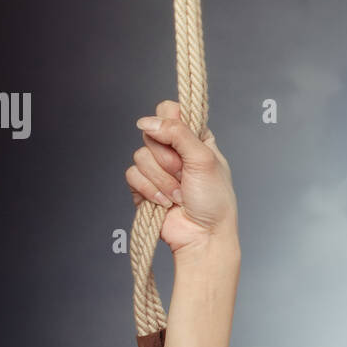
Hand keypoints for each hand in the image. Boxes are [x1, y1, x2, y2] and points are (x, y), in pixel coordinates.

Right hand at [126, 100, 238, 254]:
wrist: (203, 235)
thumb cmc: (214, 200)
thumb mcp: (203, 158)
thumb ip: (177, 132)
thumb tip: (147, 121)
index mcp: (194, 138)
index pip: (169, 110)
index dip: (169, 121)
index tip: (177, 137)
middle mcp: (175, 151)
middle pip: (150, 133)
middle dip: (167, 159)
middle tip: (183, 174)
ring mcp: (158, 169)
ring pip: (139, 156)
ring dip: (162, 180)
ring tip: (179, 194)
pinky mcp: (144, 187)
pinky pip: (132, 175)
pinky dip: (149, 191)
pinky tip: (165, 202)